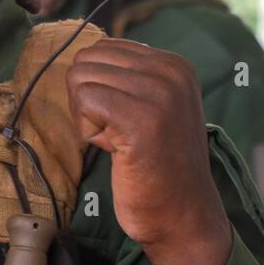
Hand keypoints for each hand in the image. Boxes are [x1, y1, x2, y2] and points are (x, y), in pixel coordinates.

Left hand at [66, 38, 231, 264]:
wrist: (183, 216)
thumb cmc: (158, 167)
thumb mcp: (154, 107)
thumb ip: (129, 78)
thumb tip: (84, 55)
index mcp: (175, 64)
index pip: (103, 48)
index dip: (99, 87)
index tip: (127, 120)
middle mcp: (171, 71)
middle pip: (87, 60)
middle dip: (88, 99)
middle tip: (118, 133)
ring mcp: (159, 94)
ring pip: (80, 79)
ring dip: (88, 117)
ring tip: (120, 142)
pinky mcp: (141, 120)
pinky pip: (84, 101)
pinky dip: (88, 130)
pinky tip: (116, 150)